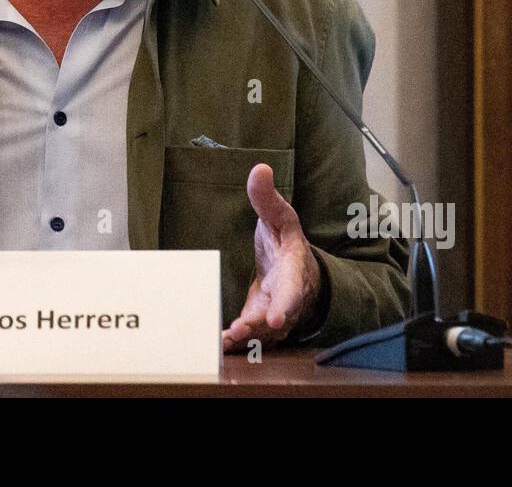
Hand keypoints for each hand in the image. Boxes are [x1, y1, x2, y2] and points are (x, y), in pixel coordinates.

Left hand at [222, 163, 323, 352]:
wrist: (295, 268)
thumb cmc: (286, 242)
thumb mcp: (280, 217)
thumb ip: (266, 197)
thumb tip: (260, 167)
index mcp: (294, 269)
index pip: (293, 288)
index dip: (287, 304)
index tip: (277, 316)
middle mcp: (288, 297)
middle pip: (279, 317)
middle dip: (261, 326)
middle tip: (242, 331)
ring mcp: (275, 314)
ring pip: (265, 333)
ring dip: (246, 338)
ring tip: (224, 340)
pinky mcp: (260, 323)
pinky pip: (252, 337)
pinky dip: (236, 341)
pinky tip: (217, 343)